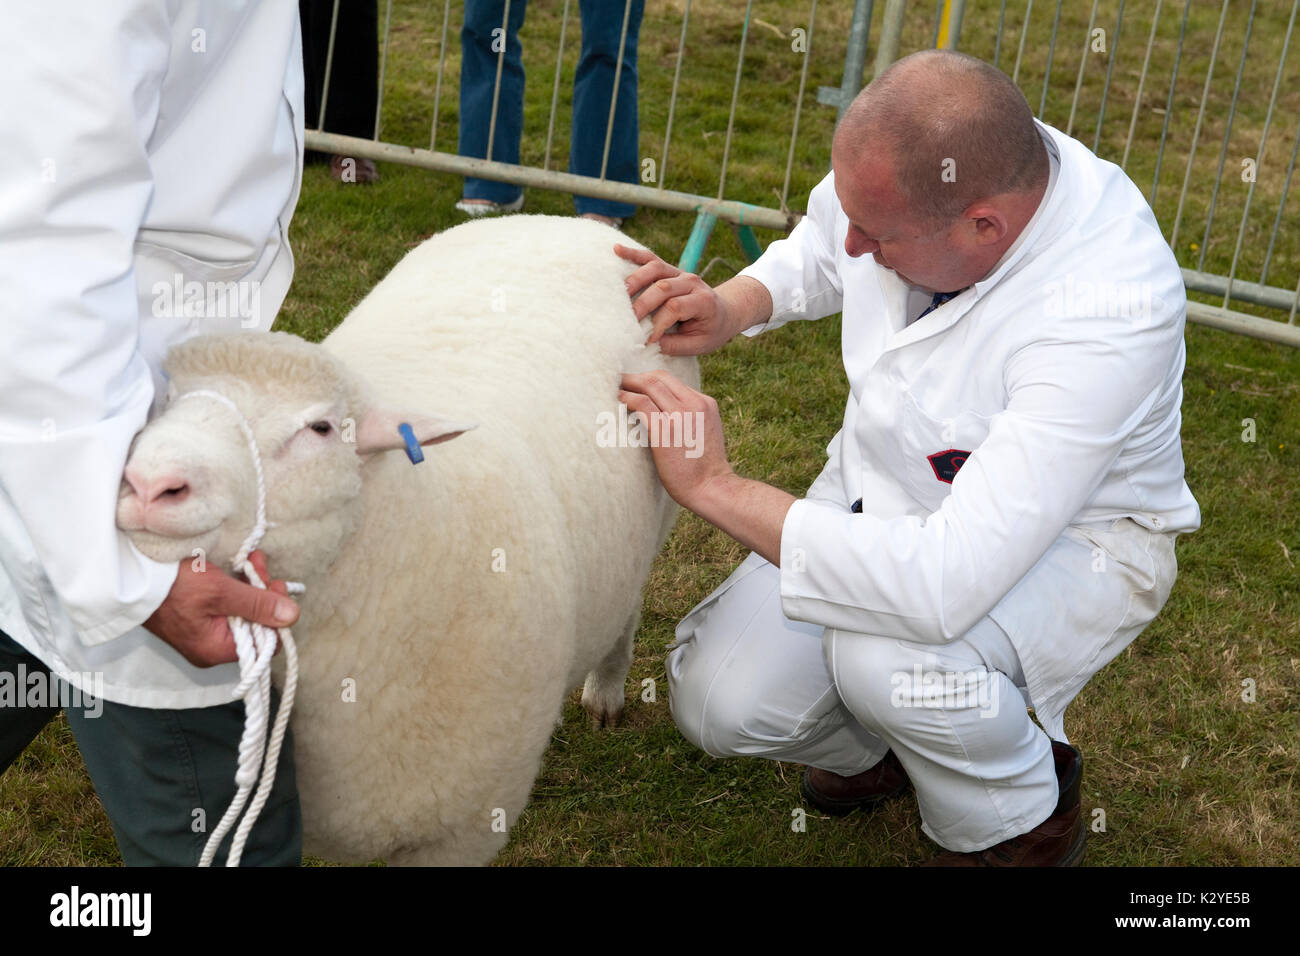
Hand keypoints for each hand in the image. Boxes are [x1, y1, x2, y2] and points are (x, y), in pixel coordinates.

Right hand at [143, 549, 297, 667]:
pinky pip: (227, 604)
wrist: (131, 572)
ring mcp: (203, 630)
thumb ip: (258, 604)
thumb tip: (292, 615)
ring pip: (242, 610)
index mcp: (215, 650)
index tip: (276, 586)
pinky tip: (240, 565)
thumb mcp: (221, 592)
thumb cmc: (172, 586)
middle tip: (260, 566)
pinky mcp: (197, 614)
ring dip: (251, 584)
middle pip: (254, 624)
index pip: (264, 642)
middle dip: (263, 593)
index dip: (276, 615)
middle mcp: (210, 646)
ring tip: (252, 559)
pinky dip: (236, 585)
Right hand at [615, 243, 736, 355]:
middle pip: (662, 287)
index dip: (658, 323)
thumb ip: (676, 345)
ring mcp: (680, 272)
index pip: (675, 307)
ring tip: (618, 296)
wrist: (724, 311)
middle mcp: (692, 282)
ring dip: (634, 280)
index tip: (647, 340)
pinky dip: (633, 253)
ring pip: (654, 268)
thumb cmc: (711, 330)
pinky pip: (651, 257)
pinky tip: (616, 249)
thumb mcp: (700, 344)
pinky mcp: (669, 269)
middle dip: (642, 305)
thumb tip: (650, 343)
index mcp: (703, 301)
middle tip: (628, 321)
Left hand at [618, 370, 733, 508]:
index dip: (648, 379)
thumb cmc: (703, 469)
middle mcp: (694, 404)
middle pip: (658, 377)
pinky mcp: (665, 429)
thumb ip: (689, 418)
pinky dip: (626, 399)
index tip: (633, 385)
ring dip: (627, 384)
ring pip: (649, 385)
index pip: (671, 381)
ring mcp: (680, 415)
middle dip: (635, 377)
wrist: (711, 487)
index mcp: (704, 403)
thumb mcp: (704, 432)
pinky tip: (617, 402)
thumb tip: (662, 415)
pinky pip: (641, 404)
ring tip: (612, 388)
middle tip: (617, 381)